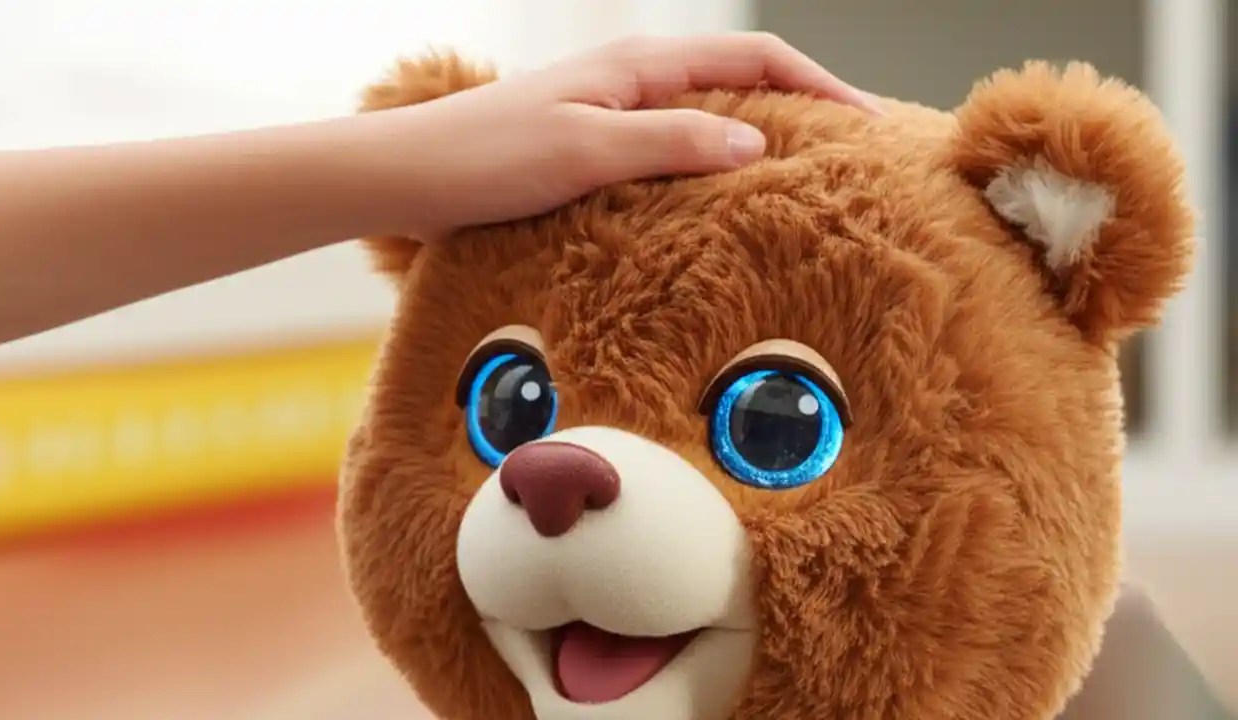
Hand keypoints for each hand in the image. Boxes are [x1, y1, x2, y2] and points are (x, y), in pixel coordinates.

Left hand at [367, 33, 880, 238]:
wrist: (408, 174)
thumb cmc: (484, 158)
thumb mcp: (585, 151)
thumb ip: (671, 143)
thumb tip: (756, 147)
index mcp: (641, 64)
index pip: (756, 58)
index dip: (820, 84)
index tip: (870, 122)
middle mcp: (634, 78)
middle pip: (742, 80)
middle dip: (804, 106)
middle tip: (853, 155)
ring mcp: (616, 110)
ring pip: (711, 114)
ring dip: (761, 138)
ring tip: (806, 182)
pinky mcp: (595, 145)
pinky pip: (675, 145)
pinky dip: (713, 165)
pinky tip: (723, 204)